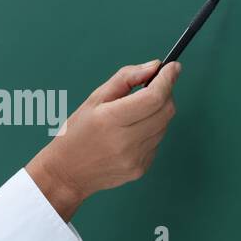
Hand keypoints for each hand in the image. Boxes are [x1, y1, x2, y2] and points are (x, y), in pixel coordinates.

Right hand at [25, 59, 179, 220]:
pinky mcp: (141, 169)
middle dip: (166, 93)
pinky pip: (157, 142)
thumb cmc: (77, 133)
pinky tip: (131, 134)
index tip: (173, 67)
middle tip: (155, 87)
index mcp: (110, 119)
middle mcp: (125, 141)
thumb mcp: (94, 99)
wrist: (67, 173)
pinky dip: (151, 131)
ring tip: (134, 114)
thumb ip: (125, 78)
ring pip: (164, 126)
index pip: (153, 97)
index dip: (168, 79)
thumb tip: (154, 67)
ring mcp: (135, 158)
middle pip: (166, 110)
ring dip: (157, 113)